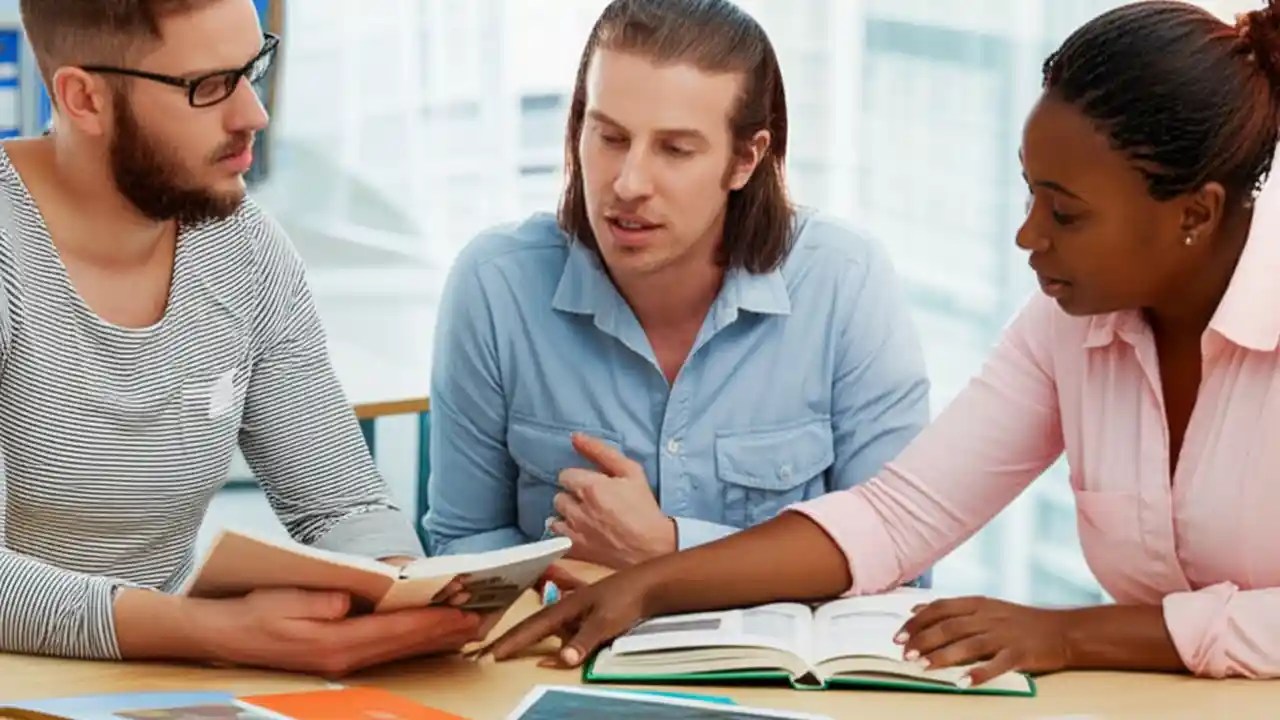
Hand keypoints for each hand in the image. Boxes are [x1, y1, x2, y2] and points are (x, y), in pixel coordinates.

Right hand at [188, 588, 483, 677]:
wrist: (224, 636)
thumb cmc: (254, 611)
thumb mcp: (285, 598)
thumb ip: (321, 600)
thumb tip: (352, 600)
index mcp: (334, 642)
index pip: (396, 630)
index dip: (433, 621)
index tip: (464, 613)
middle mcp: (344, 658)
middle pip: (405, 645)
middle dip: (444, 632)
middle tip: (480, 622)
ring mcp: (341, 663)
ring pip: (399, 652)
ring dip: (433, 640)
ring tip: (465, 629)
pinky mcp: (338, 660)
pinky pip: (385, 652)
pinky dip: (411, 643)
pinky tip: (428, 637)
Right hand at [485, 568, 653, 666]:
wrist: (652, 584)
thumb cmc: (627, 599)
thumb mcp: (605, 622)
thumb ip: (583, 640)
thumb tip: (560, 660)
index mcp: (568, 607)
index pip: (534, 626)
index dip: (513, 640)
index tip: (492, 652)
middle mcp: (570, 607)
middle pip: (536, 624)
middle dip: (515, 638)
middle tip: (492, 651)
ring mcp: (581, 609)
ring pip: (553, 627)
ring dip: (534, 636)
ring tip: (513, 647)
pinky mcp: (592, 613)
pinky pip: (567, 628)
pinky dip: (558, 637)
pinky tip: (560, 643)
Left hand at [551, 433, 674, 567]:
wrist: (652, 546)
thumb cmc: (644, 507)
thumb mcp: (631, 472)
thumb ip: (601, 451)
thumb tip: (575, 437)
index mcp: (590, 487)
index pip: (564, 475)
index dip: (578, 479)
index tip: (591, 486)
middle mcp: (577, 509)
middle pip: (558, 496)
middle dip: (572, 498)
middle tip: (590, 503)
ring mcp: (574, 532)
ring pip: (554, 518)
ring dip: (567, 517)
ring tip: (584, 520)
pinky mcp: (575, 550)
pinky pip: (556, 538)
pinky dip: (565, 535)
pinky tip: (579, 534)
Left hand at [897, 596, 1068, 685]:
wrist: (1063, 631)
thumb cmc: (1021, 621)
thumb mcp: (986, 607)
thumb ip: (953, 609)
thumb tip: (916, 609)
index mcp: (979, 603)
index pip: (941, 608)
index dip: (917, 621)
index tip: (899, 635)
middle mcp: (990, 617)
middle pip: (950, 626)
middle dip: (924, 639)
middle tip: (905, 654)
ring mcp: (1005, 635)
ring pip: (968, 644)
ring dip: (943, 655)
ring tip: (923, 666)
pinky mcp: (1020, 654)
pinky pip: (997, 664)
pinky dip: (978, 673)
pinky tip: (962, 682)